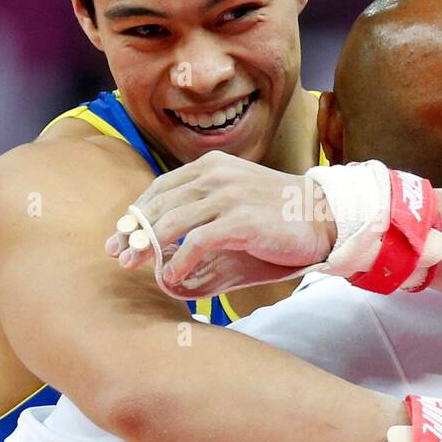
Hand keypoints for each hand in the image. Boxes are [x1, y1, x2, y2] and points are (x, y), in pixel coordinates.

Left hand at [104, 151, 336, 298]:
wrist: (322, 216)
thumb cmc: (277, 215)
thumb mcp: (235, 200)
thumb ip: (203, 210)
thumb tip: (167, 237)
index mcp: (210, 165)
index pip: (160, 188)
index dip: (136, 213)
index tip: (121, 235)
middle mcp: (215, 175)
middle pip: (159, 205)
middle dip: (134, 232)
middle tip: (119, 254)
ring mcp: (227, 195)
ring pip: (170, 222)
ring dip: (148, 247)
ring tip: (137, 266)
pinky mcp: (240, 220)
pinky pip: (196, 242)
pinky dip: (180, 262)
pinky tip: (173, 276)